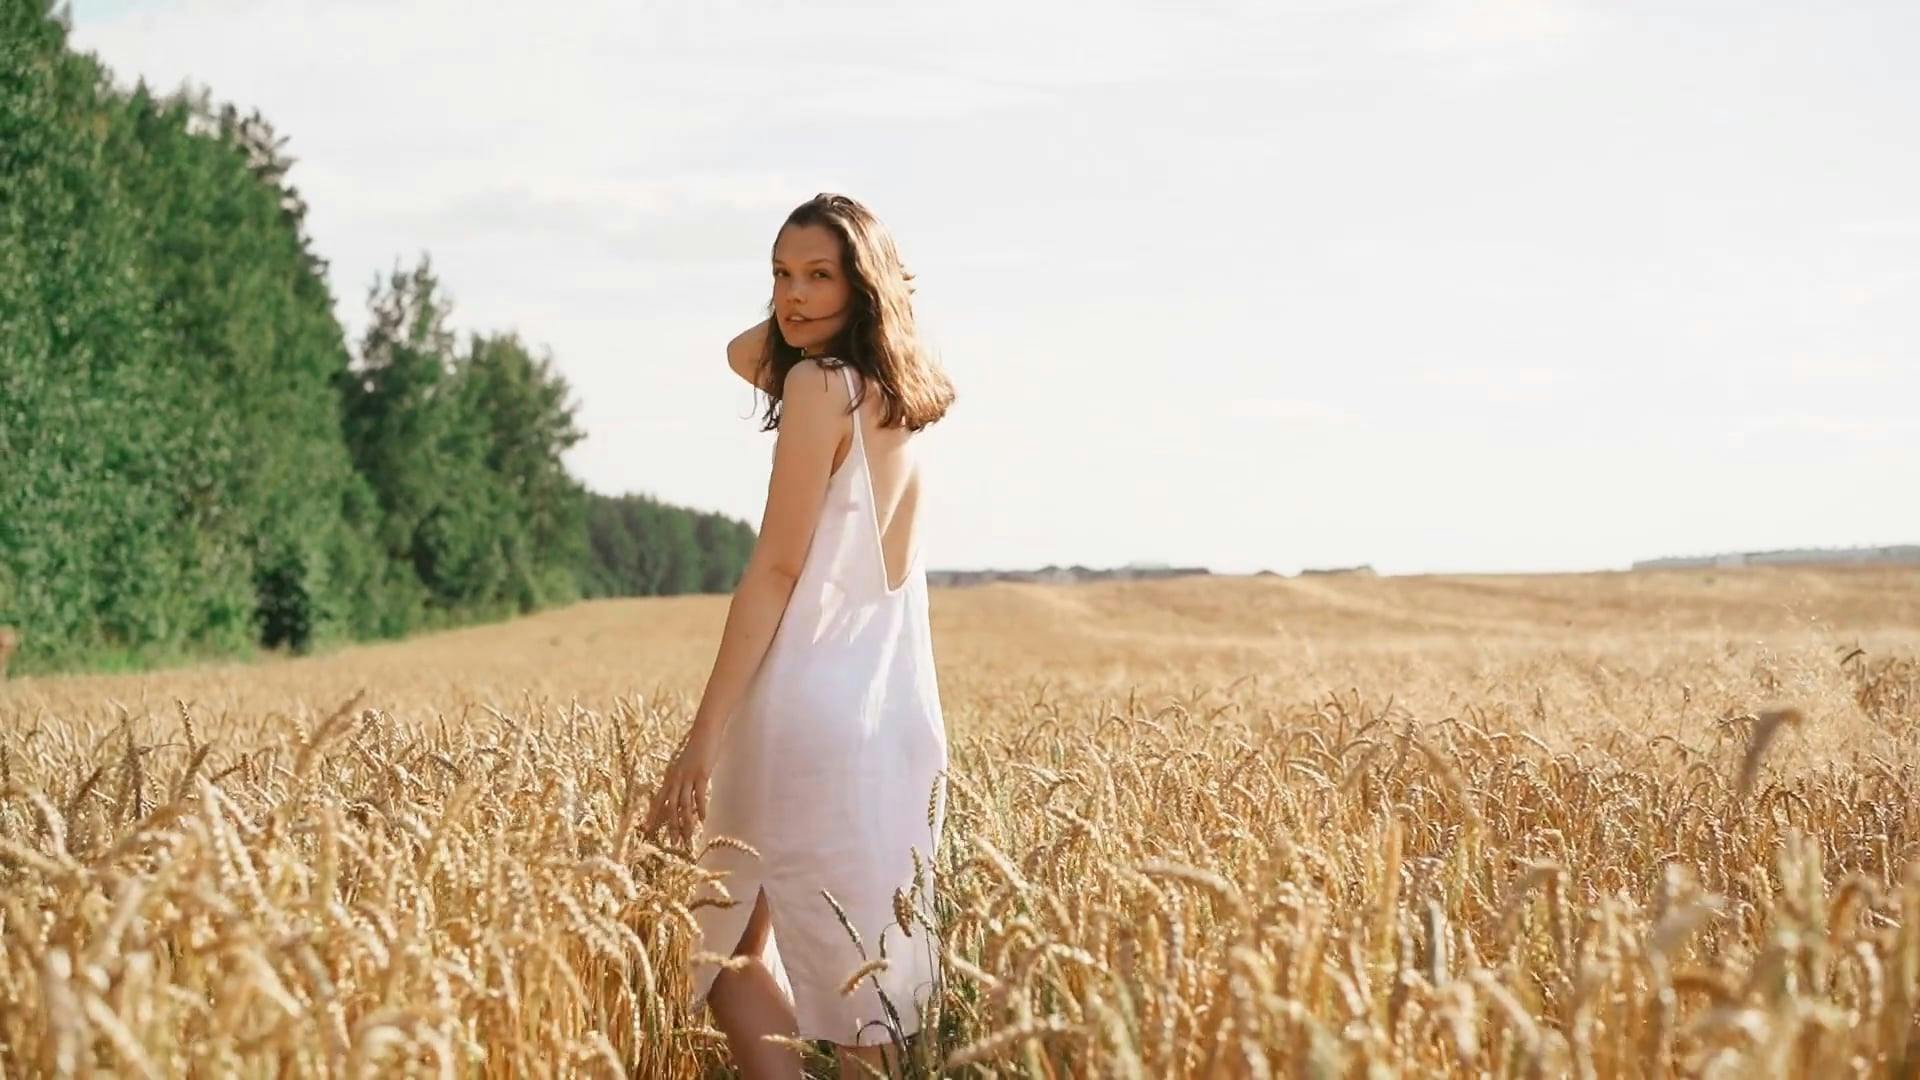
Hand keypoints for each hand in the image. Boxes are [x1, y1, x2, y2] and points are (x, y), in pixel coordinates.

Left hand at [642, 724, 723, 845]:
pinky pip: (699, 795)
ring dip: (686, 823)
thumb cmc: (697, 748)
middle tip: (674, 843)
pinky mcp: (701, 773)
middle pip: (670, 807)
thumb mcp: (685, 765)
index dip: (653, 815)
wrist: (705, 730)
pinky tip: (703, 819)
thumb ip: (682, 780)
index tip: (647, 831)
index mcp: (670, 777)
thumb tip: (683, 796)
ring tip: (688, 838)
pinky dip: (700, 809)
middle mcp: (675, 778)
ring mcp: (688, 776)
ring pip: (683, 805)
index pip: (658, 800)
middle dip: (671, 826)